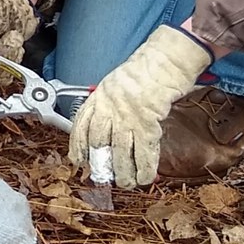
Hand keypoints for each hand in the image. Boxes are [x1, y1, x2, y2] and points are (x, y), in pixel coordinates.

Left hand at [68, 25, 211, 187]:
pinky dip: (144, 167)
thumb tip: (107, 128)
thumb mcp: (115, 84)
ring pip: (119, 152)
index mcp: (99, 97)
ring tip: (126, 183)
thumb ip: (107, 104)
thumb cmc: (145, 71)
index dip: (77, 146)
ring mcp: (128, 116)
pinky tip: (144, 177)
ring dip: (123, 172)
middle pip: (98, 142)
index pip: (81, 125)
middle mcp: (109, 107)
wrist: (166, 61)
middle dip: (100, 164)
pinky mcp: (148, 122)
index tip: (77, 160)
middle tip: (104, 177)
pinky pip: (144, 151)